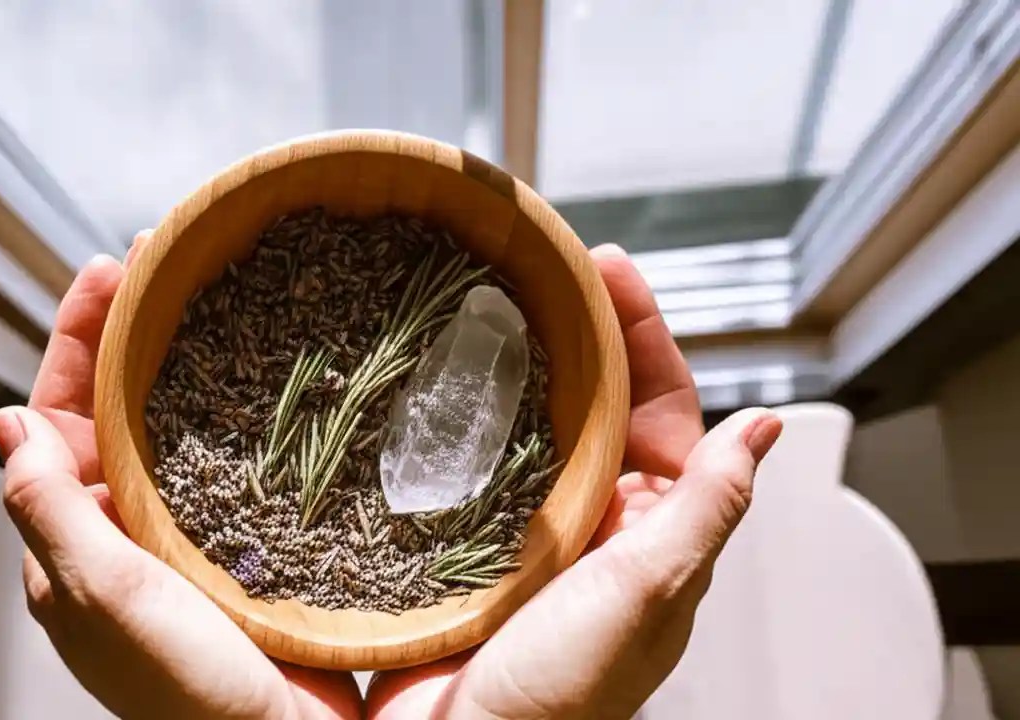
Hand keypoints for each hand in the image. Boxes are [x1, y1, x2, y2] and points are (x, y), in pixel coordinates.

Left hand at [0, 235, 361, 719]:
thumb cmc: (186, 691)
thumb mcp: (101, 595)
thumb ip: (47, 512)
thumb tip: (7, 425)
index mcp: (74, 541)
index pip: (57, 420)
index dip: (76, 342)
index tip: (105, 274)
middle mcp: (125, 530)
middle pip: (116, 410)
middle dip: (130, 333)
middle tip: (161, 263)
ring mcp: (187, 533)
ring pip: (176, 427)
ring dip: (187, 362)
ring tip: (211, 299)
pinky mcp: (245, 539)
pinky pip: (233, 460)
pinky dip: (241, 412)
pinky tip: (266, 376)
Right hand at [365, 244, 782, 718]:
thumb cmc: (563, 695)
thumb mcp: (648, 593)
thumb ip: (706, 511)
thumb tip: (766, 428)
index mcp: (647, 525)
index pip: (661, 406)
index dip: (642, 334)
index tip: (609, 268)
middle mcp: (588, 517)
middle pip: (590, 400)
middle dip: (573, 328)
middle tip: (538, 263)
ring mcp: (519, 525)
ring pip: (524, 421)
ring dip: (509, 362)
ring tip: (480, 299)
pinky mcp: (457, 537)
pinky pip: (461, 461)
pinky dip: (450, 417)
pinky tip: (426, 379)